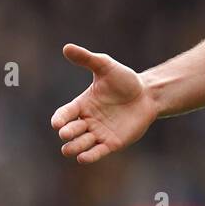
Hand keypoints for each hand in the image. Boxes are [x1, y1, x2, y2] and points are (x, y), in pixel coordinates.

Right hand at [50, 44, 157, 163]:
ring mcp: (98, 133)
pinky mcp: (112, 143)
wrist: (148, 94)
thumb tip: (67, 47)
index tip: (57, 123)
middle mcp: (87, 121)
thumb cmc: (124, 80)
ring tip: (72, 146)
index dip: (59, 119)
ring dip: (74, 147)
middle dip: (67, 133)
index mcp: (82, 105)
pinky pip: (96, 153)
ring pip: (79, 145)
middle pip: (69, 132)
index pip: (64, 114)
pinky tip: (83, 158)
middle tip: (68, 131)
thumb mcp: (105, 67)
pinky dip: (88, 157)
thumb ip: (87, 59)